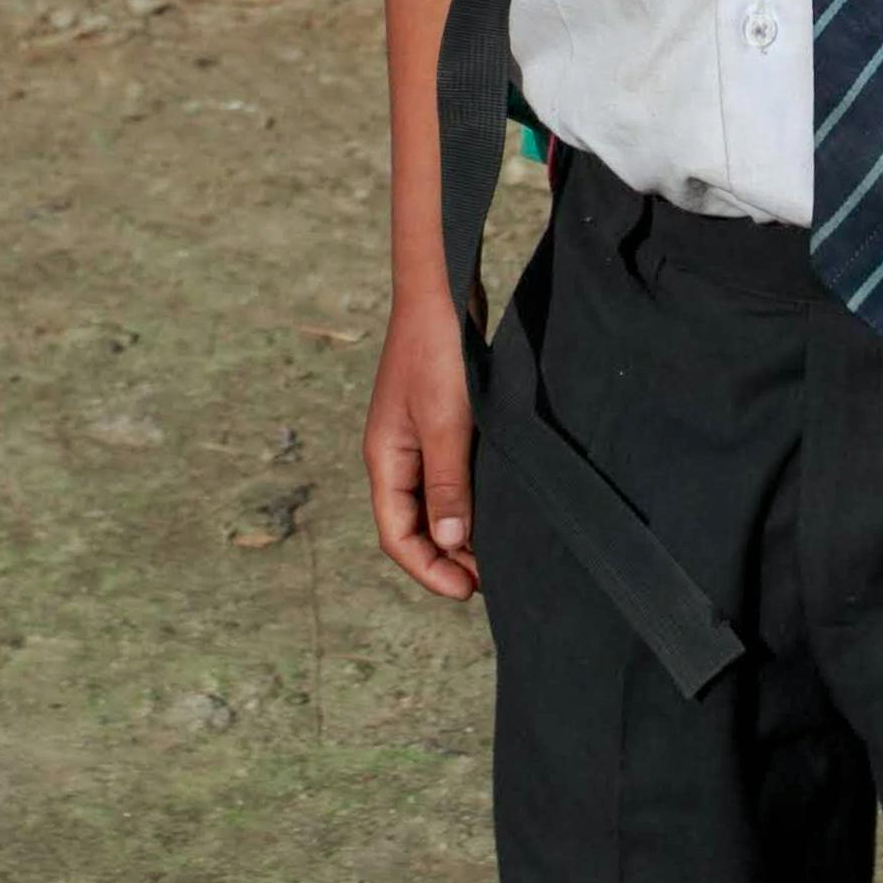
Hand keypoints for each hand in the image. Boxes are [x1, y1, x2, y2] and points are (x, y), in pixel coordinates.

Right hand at [364, 292, 478, 601]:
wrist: (440, 291)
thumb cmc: (438, 352)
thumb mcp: (446, 423)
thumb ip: (448, 484)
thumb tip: (451, 543)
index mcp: (385, 458)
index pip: (397, 535)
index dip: (430, 570)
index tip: (469, 591)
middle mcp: (396, 454)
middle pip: (412, 525)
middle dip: (446, 558)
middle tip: (491, 579)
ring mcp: (415, 439)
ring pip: (432, 503)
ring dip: (458, 531)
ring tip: (497, 551)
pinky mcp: (438, 423)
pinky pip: (446, 477)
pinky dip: (466, 500)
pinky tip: (495, 507)